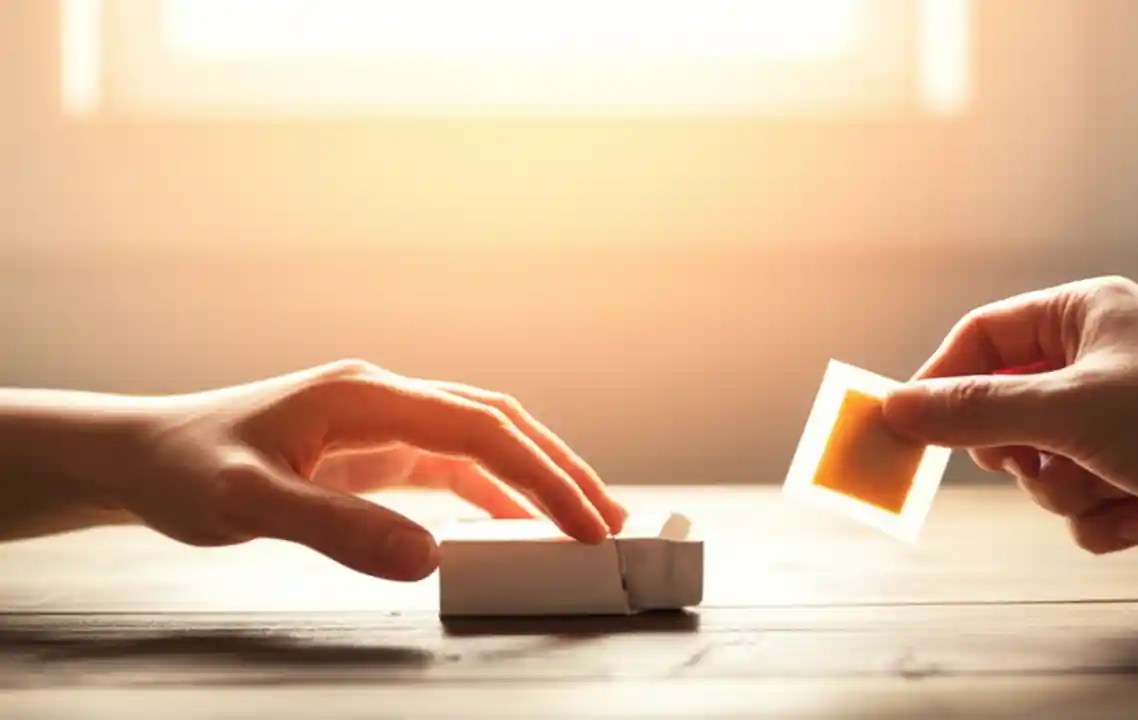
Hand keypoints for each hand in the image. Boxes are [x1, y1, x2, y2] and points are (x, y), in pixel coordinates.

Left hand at [0, 360, 626, 579]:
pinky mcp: (373, 447)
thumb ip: (336, 528)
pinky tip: (516, 520)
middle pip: (498, 422)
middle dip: (560, 469)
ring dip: (537, 473)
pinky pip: (453, 463)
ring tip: (587, 515)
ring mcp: (382, 420)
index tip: (585, 523)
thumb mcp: (248, 504)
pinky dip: (495, 489)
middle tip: (610, 520)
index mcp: (365, 396)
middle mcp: (384, 397)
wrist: (142, 454)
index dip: (540, 475)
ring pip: (484, 437)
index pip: (479, 430)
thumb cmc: (186, 470)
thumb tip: (430, 557)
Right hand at [881, 277, 1137, 555]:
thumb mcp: (1070, 410)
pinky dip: (1100, 517)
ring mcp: (1119, 417)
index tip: (905, 425)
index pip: (981, 337)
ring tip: (1108, 489)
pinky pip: (1081, 498)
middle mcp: (1096, 359)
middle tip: (1027, 462)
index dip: (940, 380)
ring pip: (1041, 463)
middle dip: (1019, 452)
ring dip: (1065, 492)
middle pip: (1004, 406)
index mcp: (1081, 315)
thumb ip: (976, 411)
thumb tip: (894, 407)